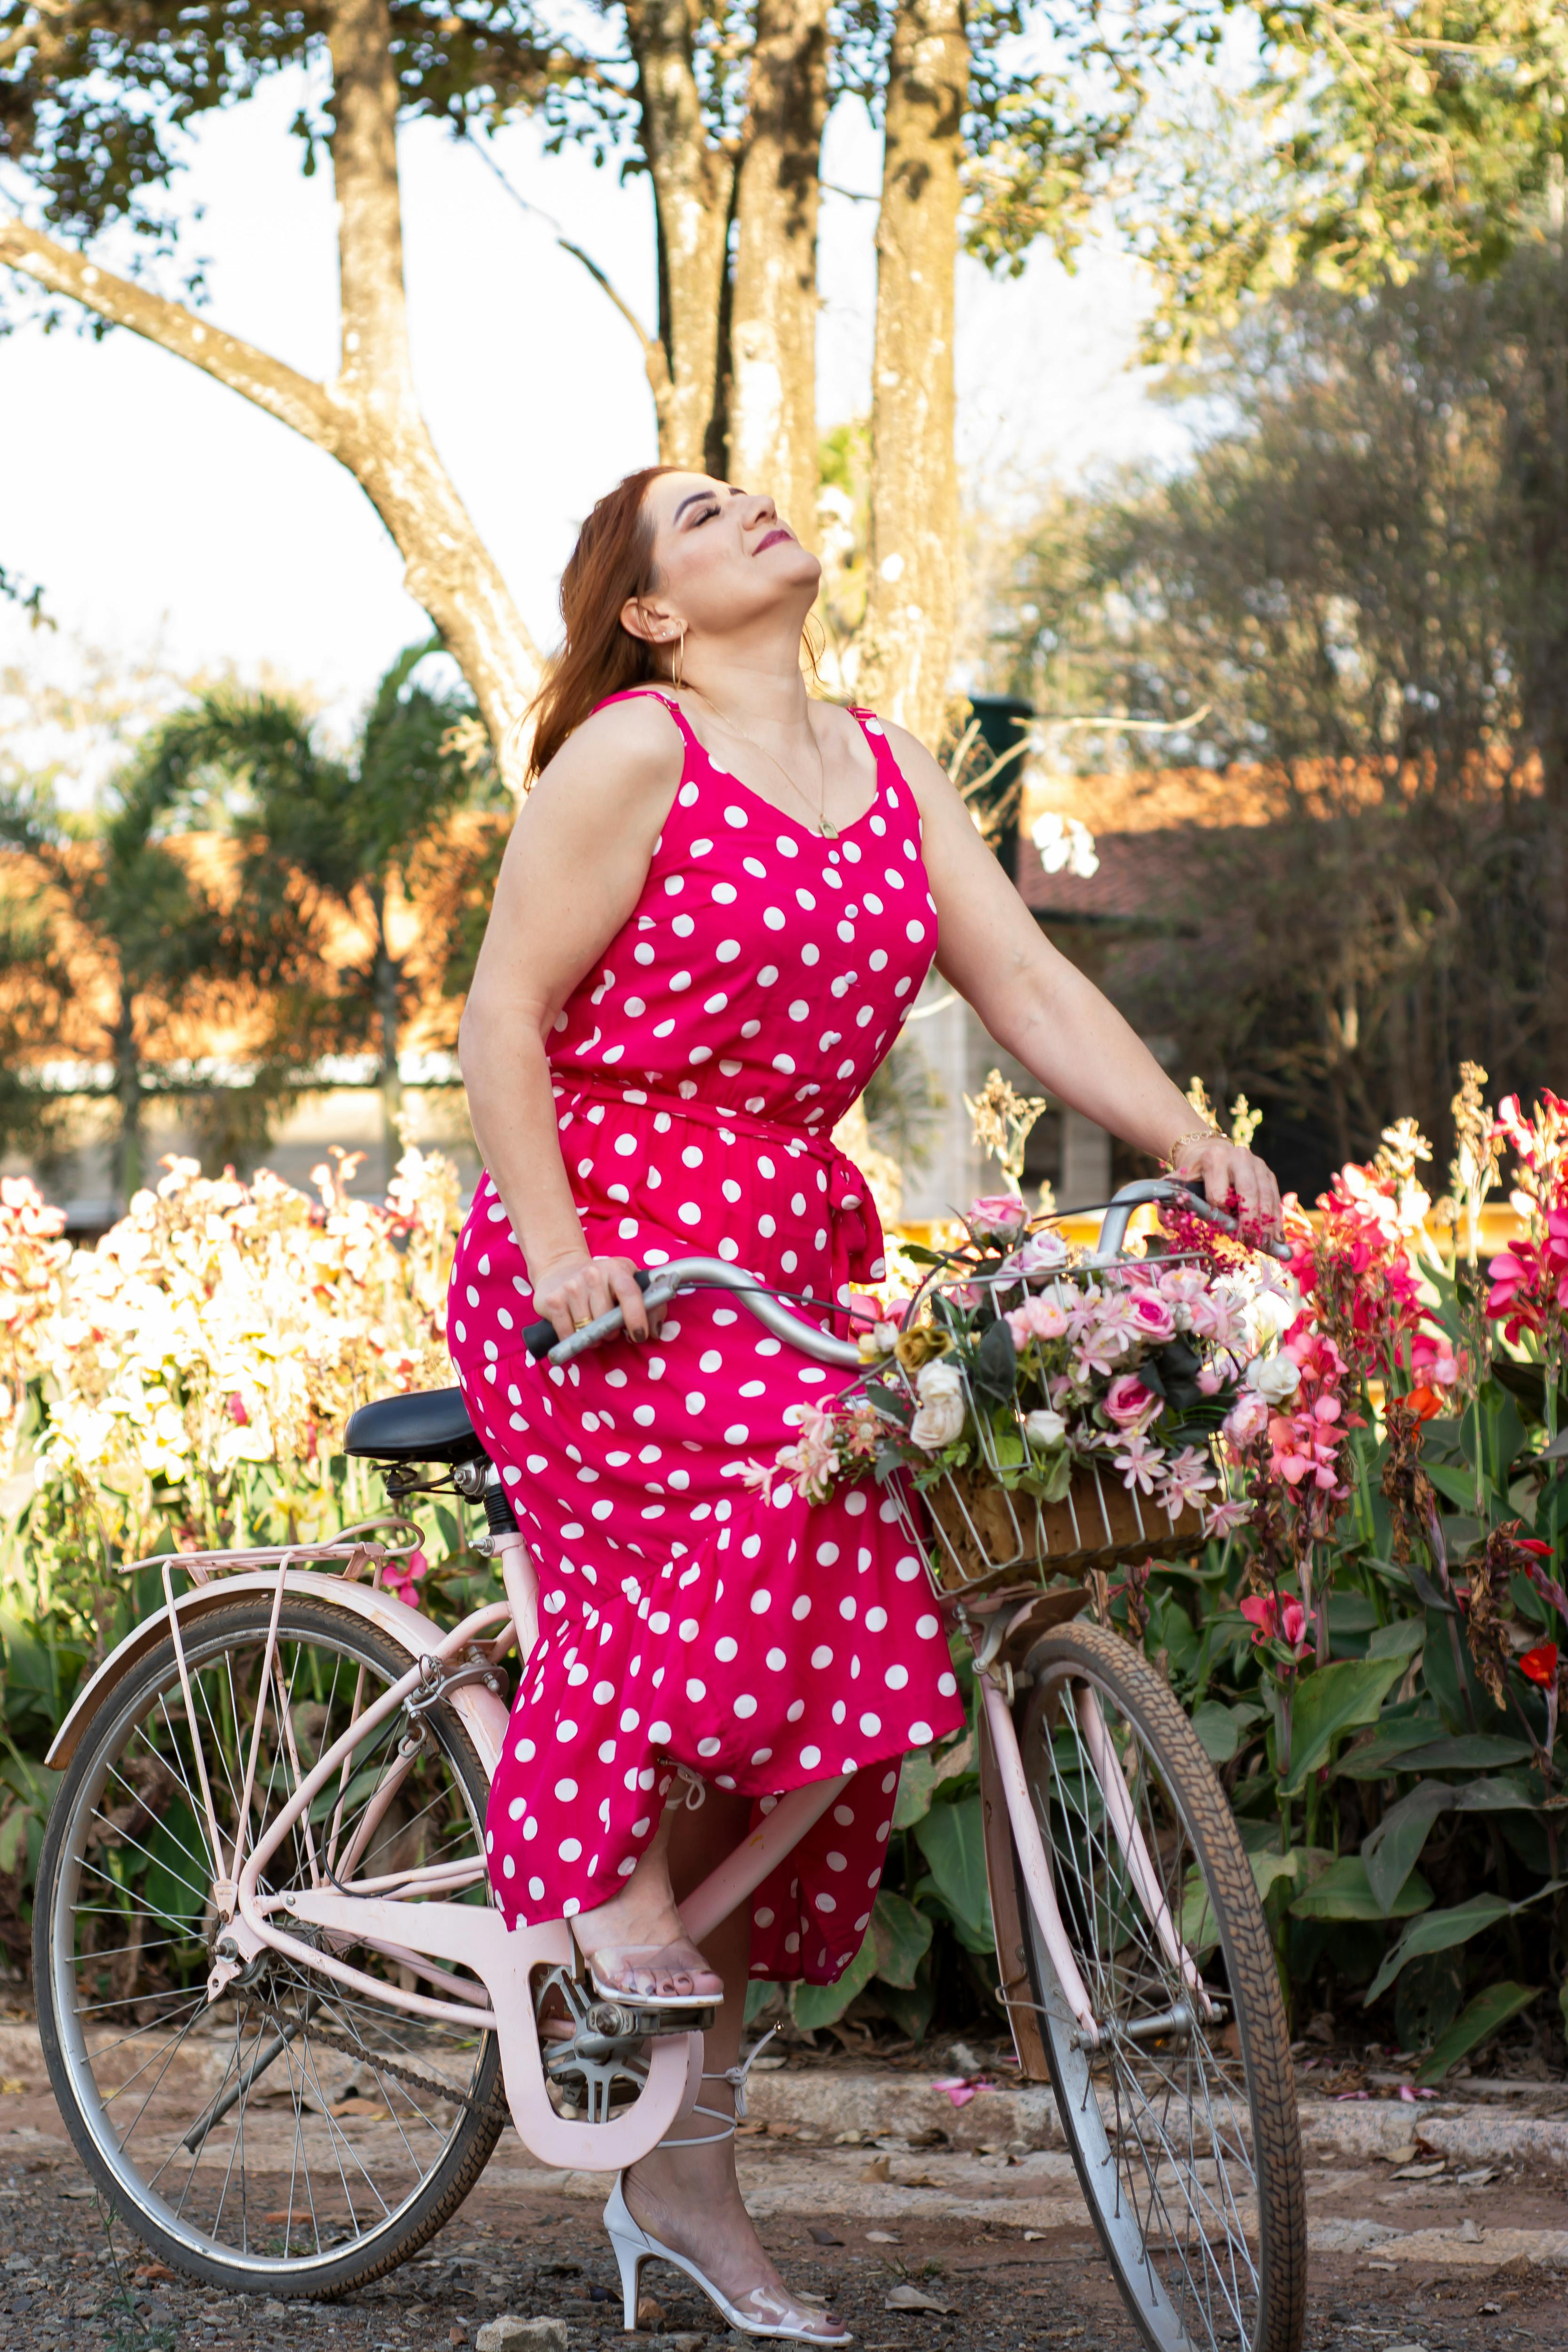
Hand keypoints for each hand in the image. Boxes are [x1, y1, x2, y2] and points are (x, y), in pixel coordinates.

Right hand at [530, 1252, 657, 1347]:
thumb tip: (655, 1331)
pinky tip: (575, 1328)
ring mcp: (570, 1287)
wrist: (560, 1267)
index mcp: (616, 1270)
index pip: (629, 1293)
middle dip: (610, 1332)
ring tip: (591, 1326)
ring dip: (592, 1337)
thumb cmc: (602, 1281)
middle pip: (606, 1319)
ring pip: (587, 1329)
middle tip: (607, 1328)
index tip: (640, 1335)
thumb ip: (649, 1303)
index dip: (636, 1317)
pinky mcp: (552, 1300)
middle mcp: (592, 1274)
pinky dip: (573, 1339)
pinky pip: (567, 1334)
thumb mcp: (627, 1281)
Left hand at [1172, 1134, 1283, 1237]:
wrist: (1210, 1152)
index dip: (1220, 1214)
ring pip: (1266, 1195)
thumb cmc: (1195, 1174)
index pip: (1219, 1194)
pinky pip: (1275, 1197)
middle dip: (1250, 1220)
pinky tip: (1277, 1236)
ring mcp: (1257, 1165)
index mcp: (1214, 1159)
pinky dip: (1276, 1218)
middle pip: (1249, 1192)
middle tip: (1251, 1242)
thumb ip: (1172, 1198)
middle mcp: (1239, 1158)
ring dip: (1268, 1222)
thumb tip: (1166, 1218)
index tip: (1222, 1229)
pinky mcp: (1268, 1173)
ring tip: (1267, 1243)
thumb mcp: (1180, 1181)